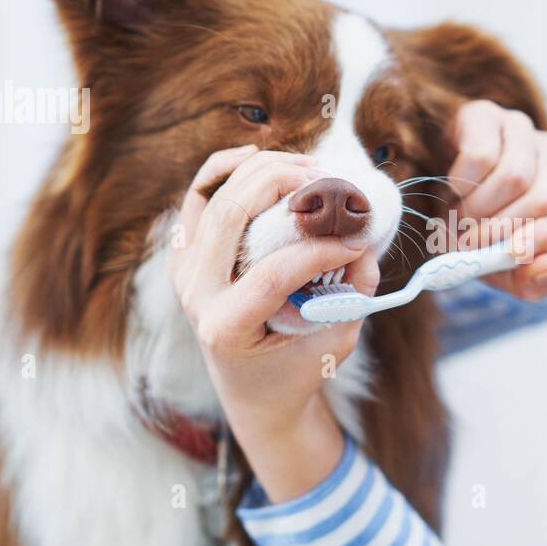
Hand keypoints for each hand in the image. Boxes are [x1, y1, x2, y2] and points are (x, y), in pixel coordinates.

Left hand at [170, 144, 377, 499]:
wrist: (254, 389)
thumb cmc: (298, 367)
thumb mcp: (335, 341)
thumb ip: (354, 294)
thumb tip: (362, 238)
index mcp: (226, 327)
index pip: (273, 273)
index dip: (322, 248)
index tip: (360, 239)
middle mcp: (195, 295)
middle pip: (233, 216)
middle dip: (287, 186)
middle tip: (332, 183)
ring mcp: (184, 271)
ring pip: (216, 196)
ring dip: (266, 170)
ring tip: (311, 169)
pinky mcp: (186, 253)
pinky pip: (200, 195)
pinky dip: (226, 167)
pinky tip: (260, 156)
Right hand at [448, 100, 546, 299]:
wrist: (441, 192)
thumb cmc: (482, 232)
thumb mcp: (505, 269)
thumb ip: (529, 281)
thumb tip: (546, 265)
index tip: (512, 254)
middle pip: (545, 197)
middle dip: (499, 230)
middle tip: (466, 246)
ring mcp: (523, 131)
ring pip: (514, 175)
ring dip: (476, 210)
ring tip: (457, 221)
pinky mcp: (487, 115)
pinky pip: (481, 154)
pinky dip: (460, 184)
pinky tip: (454, 190)